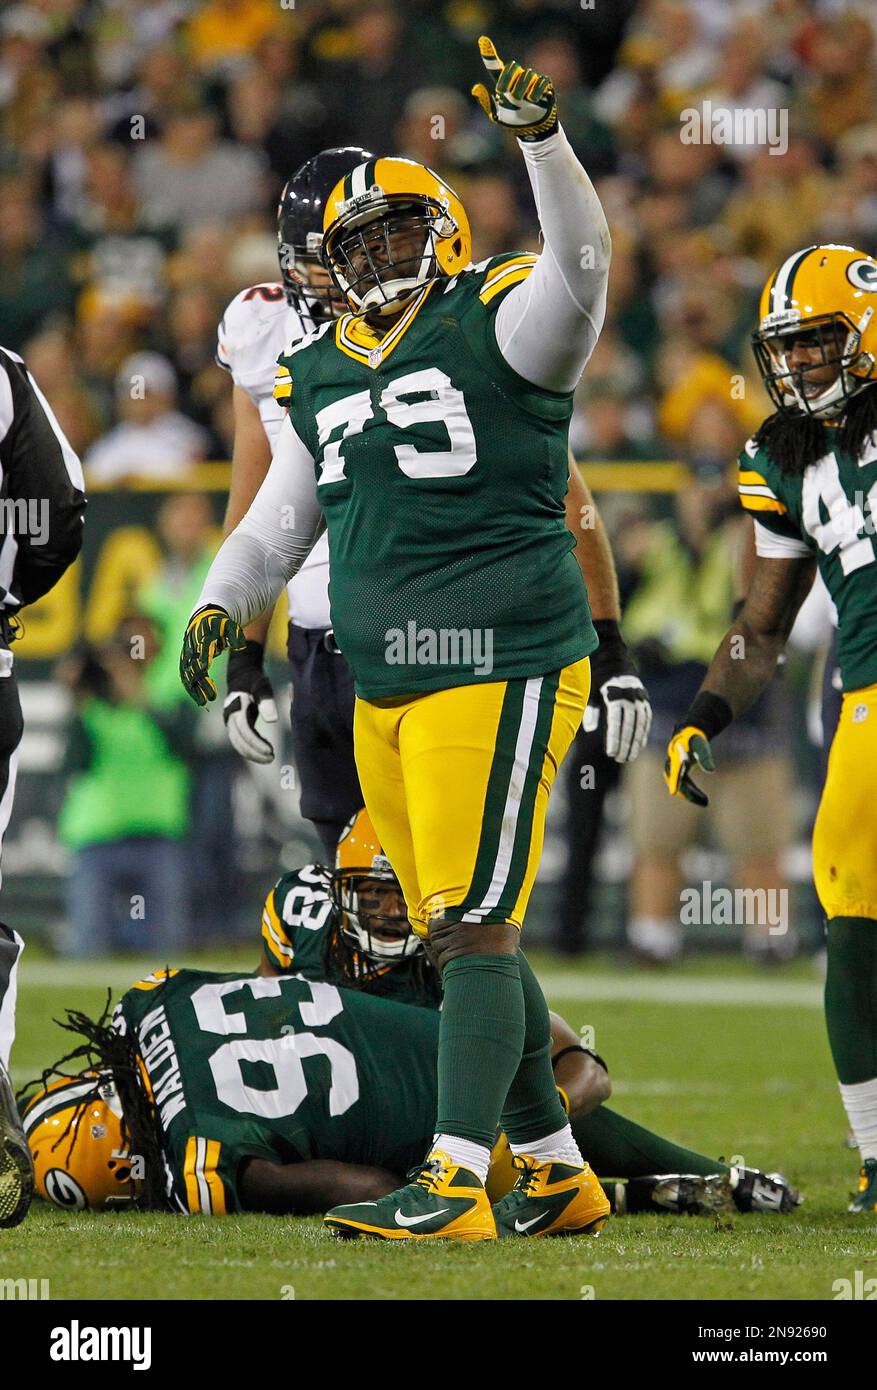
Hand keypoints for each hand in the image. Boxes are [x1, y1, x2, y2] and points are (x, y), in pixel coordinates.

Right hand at [180, 605, 245, 706]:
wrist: (206, 617)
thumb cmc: (221, 624)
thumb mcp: (230, 627)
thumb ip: (234, 636)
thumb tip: (241, 645)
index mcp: (202, 641)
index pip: (201, 659)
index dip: (204, 672)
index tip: (209, 683)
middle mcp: (192, 649)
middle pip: (193, 670)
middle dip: (200, 685)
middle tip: (209, 699)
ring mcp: (187, 654)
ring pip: (187, 675)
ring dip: (194, 689)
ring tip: (203, 702)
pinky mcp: (186, 659)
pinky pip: (186, 675)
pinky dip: (191, 687)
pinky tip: (198, 698)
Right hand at [224, 640, 277, 763]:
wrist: (242, 674)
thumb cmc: (254, 680)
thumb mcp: (262, 687)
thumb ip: (267, 701)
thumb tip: (273, 720)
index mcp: (235, 710)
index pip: (245, 733)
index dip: (257, 744)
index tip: (271, 751)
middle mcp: (229, 718)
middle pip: (240, 742)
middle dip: (255, 753)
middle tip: (272, 758)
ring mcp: (230, 722)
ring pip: (238, 744)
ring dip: (252, 753)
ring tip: (270, 758)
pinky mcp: (235, 725)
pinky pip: (241, 741)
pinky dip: (251, 748)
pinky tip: (264, 752)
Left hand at [471, 35, 557, 141]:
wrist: (531, 131)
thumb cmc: (512, 122)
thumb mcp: (496, 116)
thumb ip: (486, 102)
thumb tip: (476, 88)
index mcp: (503, 84)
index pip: (495, 67)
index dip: (489, 54)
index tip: (482, 40)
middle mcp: (517, 79)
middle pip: (513, 67)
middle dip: (508, 79)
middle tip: (504, 92)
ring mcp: (531, 82)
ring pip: (527, 75)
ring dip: (522, 87)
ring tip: (521, 100)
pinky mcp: (544, 87)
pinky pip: (541, 81)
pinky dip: (536, 89)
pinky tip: (532, 99)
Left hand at [584, 621, 651, 761]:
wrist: (613, 659)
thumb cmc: (596, 677)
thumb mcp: (590, 690)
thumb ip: (590, 709)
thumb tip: (591, 729)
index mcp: (614, 693)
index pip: (615, 721)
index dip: (614, 738)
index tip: (610, 752)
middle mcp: (629, 695)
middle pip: (629, 724)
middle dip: (625, 743)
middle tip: (620, 759)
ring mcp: (639, 696)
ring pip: (640, 723)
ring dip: (635, 742)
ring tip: (629, 757)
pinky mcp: (644, 698)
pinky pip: (646, 718)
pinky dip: (643, 732)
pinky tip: (639, 745)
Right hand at [663, 725, 714, 805]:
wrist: (689, 734)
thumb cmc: (696, 740)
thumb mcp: (702, 746)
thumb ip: (705, 758)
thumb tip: (711, 771)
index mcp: (676, 757)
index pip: (675, 771)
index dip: (674, 782)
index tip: (672, 793)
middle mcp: (672, 764)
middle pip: (677, 782)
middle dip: (688, 793)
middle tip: (704, 801)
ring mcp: (674, 769)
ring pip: (680, 785)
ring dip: (690, 794)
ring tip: (705, 801)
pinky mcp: (679, 772)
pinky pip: (683, 785)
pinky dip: (691, 792)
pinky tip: (701, 798)